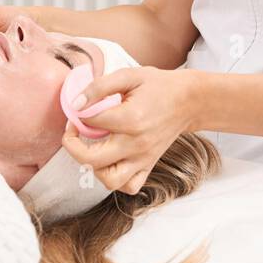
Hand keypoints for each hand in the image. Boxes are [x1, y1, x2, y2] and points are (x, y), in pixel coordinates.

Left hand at [60, 67, 205, 193]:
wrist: (189, 101)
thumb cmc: (158, 86)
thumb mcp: (129, 75)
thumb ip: (99, 87)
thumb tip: (76, 103)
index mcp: (131, 119)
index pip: (91, 122)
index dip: (78, 113)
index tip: (79, 107)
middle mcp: (136, 144)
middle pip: (92, 160)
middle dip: (73, 147)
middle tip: (73, 132)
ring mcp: (143, 159)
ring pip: (109, 180)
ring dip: (93, 167)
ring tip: (92, 149)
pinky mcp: (148, 166)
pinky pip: (129, 186)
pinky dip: (115, 180)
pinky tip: (110, 162)